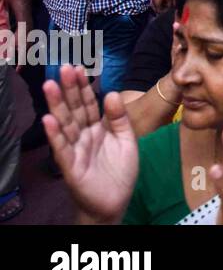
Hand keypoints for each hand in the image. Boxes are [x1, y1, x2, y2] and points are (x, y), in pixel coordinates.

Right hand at [42, 66, 137, 223]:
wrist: (115, 201)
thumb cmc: (119, 171)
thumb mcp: (126, 140)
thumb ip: (119, 118)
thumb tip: (111, 93)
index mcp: (97, 128)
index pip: (89, 103)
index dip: (83, 86)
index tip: (78, 67)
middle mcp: (83, 136)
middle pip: (75, 109)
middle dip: (69, 89)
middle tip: (63, 68)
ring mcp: (75, 150)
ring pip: (65, 124)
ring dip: (57, 105)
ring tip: (50, 86)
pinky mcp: (71, 166)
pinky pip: (63, 149)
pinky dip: (55, 135)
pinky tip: (49, 120)